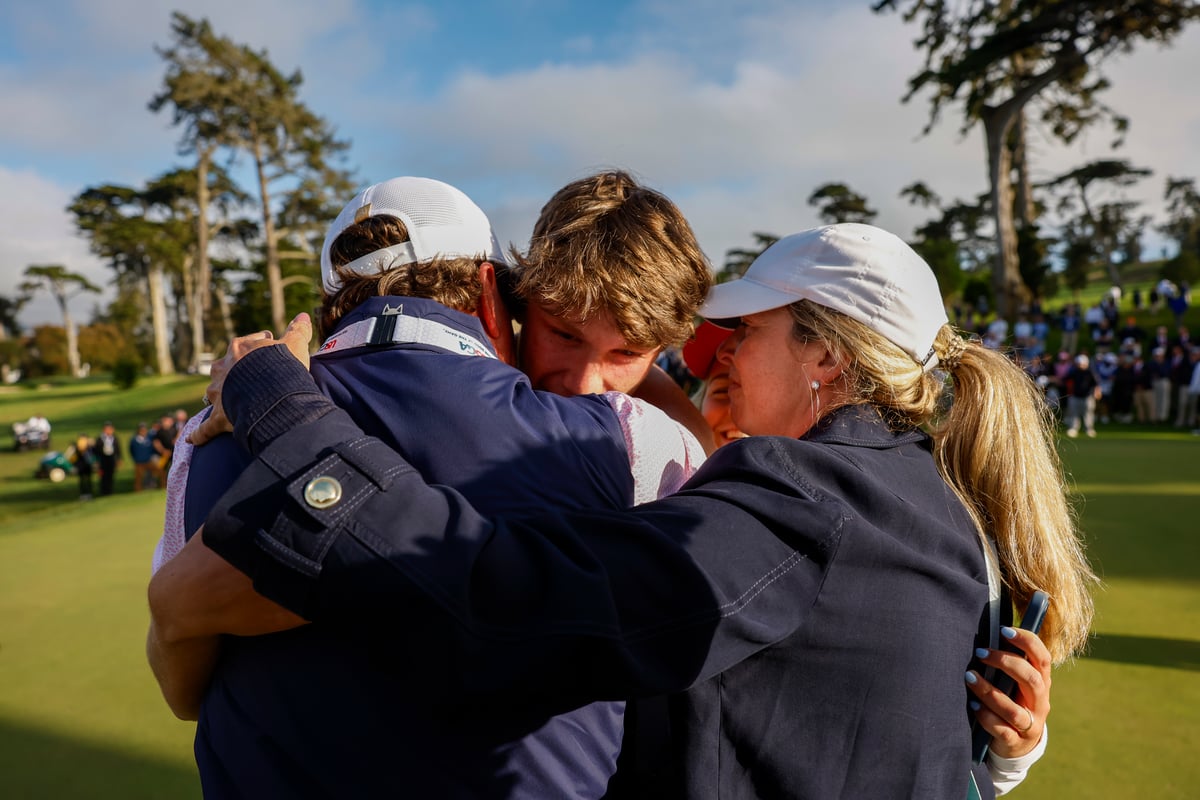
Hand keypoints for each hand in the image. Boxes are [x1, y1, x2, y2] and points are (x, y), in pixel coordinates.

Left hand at [189, 314, 313, 445]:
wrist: (271, 392)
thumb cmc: (282, 366)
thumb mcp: (294, 345)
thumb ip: (297, 330)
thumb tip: (303, 315)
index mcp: (239, 350)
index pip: (244, 345)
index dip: (256, 348)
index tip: (267, 353)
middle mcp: (223, 370)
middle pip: (224, 369)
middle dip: (233, 374)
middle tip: (248, 380)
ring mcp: (219, 394)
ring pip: (214, 394)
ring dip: (219, 399)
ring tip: (228, 407)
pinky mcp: (218, 418)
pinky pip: (206, 428)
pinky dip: (200, 434)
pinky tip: (194, 439)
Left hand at [967, 626, 1051, 758]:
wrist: (1017, 745)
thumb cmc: (1011, 702)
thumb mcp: (1016, 685)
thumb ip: (1009, 665)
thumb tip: (985, 634)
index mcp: (1042, 683)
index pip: (1043, 658)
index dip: (1027, 641)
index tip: (1003, 630)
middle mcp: (1040, 704)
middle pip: (1031, 680)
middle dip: (1005, 662)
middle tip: (980, 652)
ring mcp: (1029, 725)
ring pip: (1012, 709)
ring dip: (988, 691)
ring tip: (969, 677)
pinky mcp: (1015, 742)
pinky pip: (1001, 729)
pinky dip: (985, 716)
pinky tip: (973, 706)